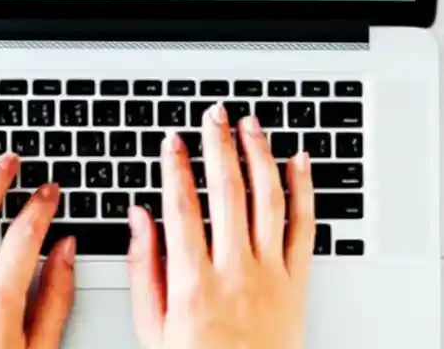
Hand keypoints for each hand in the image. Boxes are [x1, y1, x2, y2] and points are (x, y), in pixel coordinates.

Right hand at [126, 103, 315, 348]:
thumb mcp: (153, 328)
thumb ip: (144, 269)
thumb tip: (139, 218)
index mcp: (193, 284)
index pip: (183, 208)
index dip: (176, 168)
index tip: (172, 142)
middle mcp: (234, 273)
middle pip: (228, 192)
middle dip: (218, 146)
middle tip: (214, 116)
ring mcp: (270, 274)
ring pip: (267, 200)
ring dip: (258, 155)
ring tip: (250, 125)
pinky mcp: (298, 281)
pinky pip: (304, 226)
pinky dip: (303, 188)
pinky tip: (298, 160)